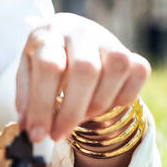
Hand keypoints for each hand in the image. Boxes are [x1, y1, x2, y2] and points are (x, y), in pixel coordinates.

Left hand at [15, 12, 150, 142]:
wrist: (69, 38)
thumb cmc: (46, 62)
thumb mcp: (28, 76)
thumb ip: (27, 102)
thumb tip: (32, 132)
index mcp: (49, 35)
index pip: (50, 65)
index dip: (43, 104)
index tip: (39, 134)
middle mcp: (81, 32)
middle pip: (86, 68)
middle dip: (72, 111)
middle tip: (59, 134)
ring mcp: (109, 39)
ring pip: (116, 68)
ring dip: (98, 104)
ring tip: (81, 116)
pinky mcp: (130, 51)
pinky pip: (138, 72)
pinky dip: (124, 97)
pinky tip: (105, 105)